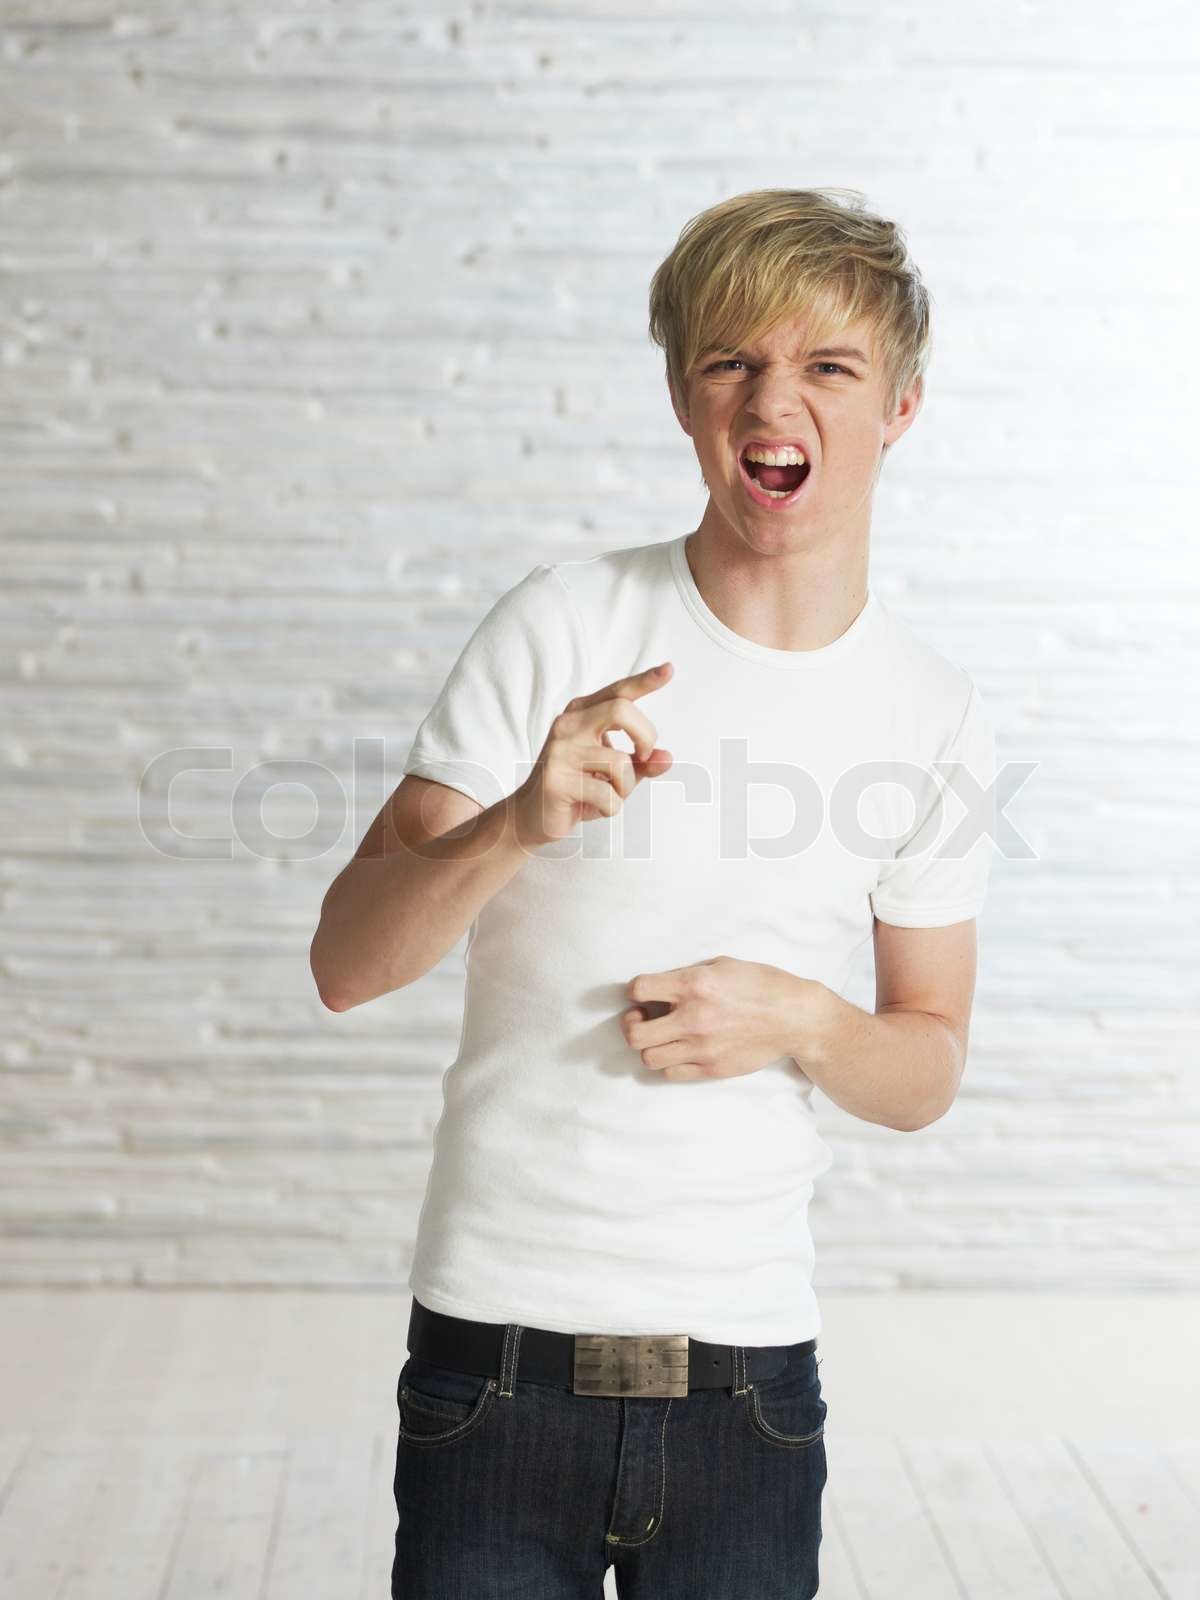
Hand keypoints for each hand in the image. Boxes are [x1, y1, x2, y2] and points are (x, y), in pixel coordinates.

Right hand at [514, 662, 674, 848]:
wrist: (531, 817)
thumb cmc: (578, 789)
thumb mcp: (615, 774)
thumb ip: (641, 763)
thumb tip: (667, 758)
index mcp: (582, 713)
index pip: (618, 691)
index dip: (645, 681)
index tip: (669, 669)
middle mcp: (568, 724)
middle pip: (621, 710)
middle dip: (646, 736)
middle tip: (643, 759)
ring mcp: (560, 751)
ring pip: (620, 763)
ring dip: (626, 787)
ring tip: (609, 795)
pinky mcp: (556, 780)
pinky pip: (608, 795)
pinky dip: (611, 808)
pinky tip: (593, 808)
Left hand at [620, 956, 830, 1082]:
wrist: (794, 1018)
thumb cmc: (761, 985)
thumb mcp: (722, 965)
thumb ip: (687, 975)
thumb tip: (659, 988)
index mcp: (694, 984)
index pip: (638, 989)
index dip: (634, 991)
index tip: (642, 993)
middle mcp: (694, 1018)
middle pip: (634, 1034)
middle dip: (631, 1024)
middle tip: (642, 1018)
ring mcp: (702, 1047)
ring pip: (648, 1058)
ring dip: (649, 1046)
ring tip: (661, 1036)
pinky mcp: (712, 1069)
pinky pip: (671, 1073)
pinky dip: (669, 1062)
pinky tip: (679, 1049)